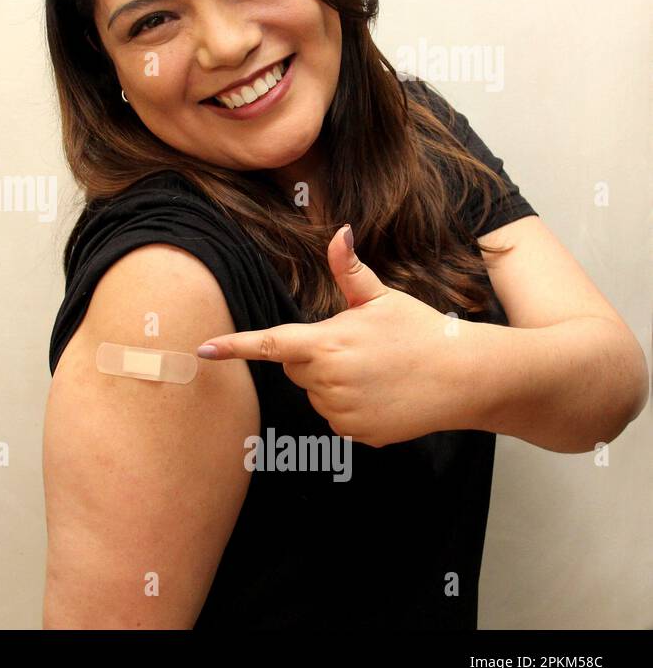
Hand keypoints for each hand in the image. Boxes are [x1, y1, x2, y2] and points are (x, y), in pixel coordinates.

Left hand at [196, 224, 467, 446]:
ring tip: (375, 372)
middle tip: (357, 348)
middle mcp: (328, 381)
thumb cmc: (420, 331)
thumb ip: (349, 271)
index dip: (234, 347)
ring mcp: (341, 411)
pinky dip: (350, 407)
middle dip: (314, 358)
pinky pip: (335, 419)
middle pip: (295, 369)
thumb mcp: (382, 298)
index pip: (270, 344)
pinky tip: (381, 395)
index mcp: (327, 343)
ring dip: (333, 384)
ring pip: (315, 395)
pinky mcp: (356, 434)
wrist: (465, 377)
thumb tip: (339, 232)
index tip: (203, 351)